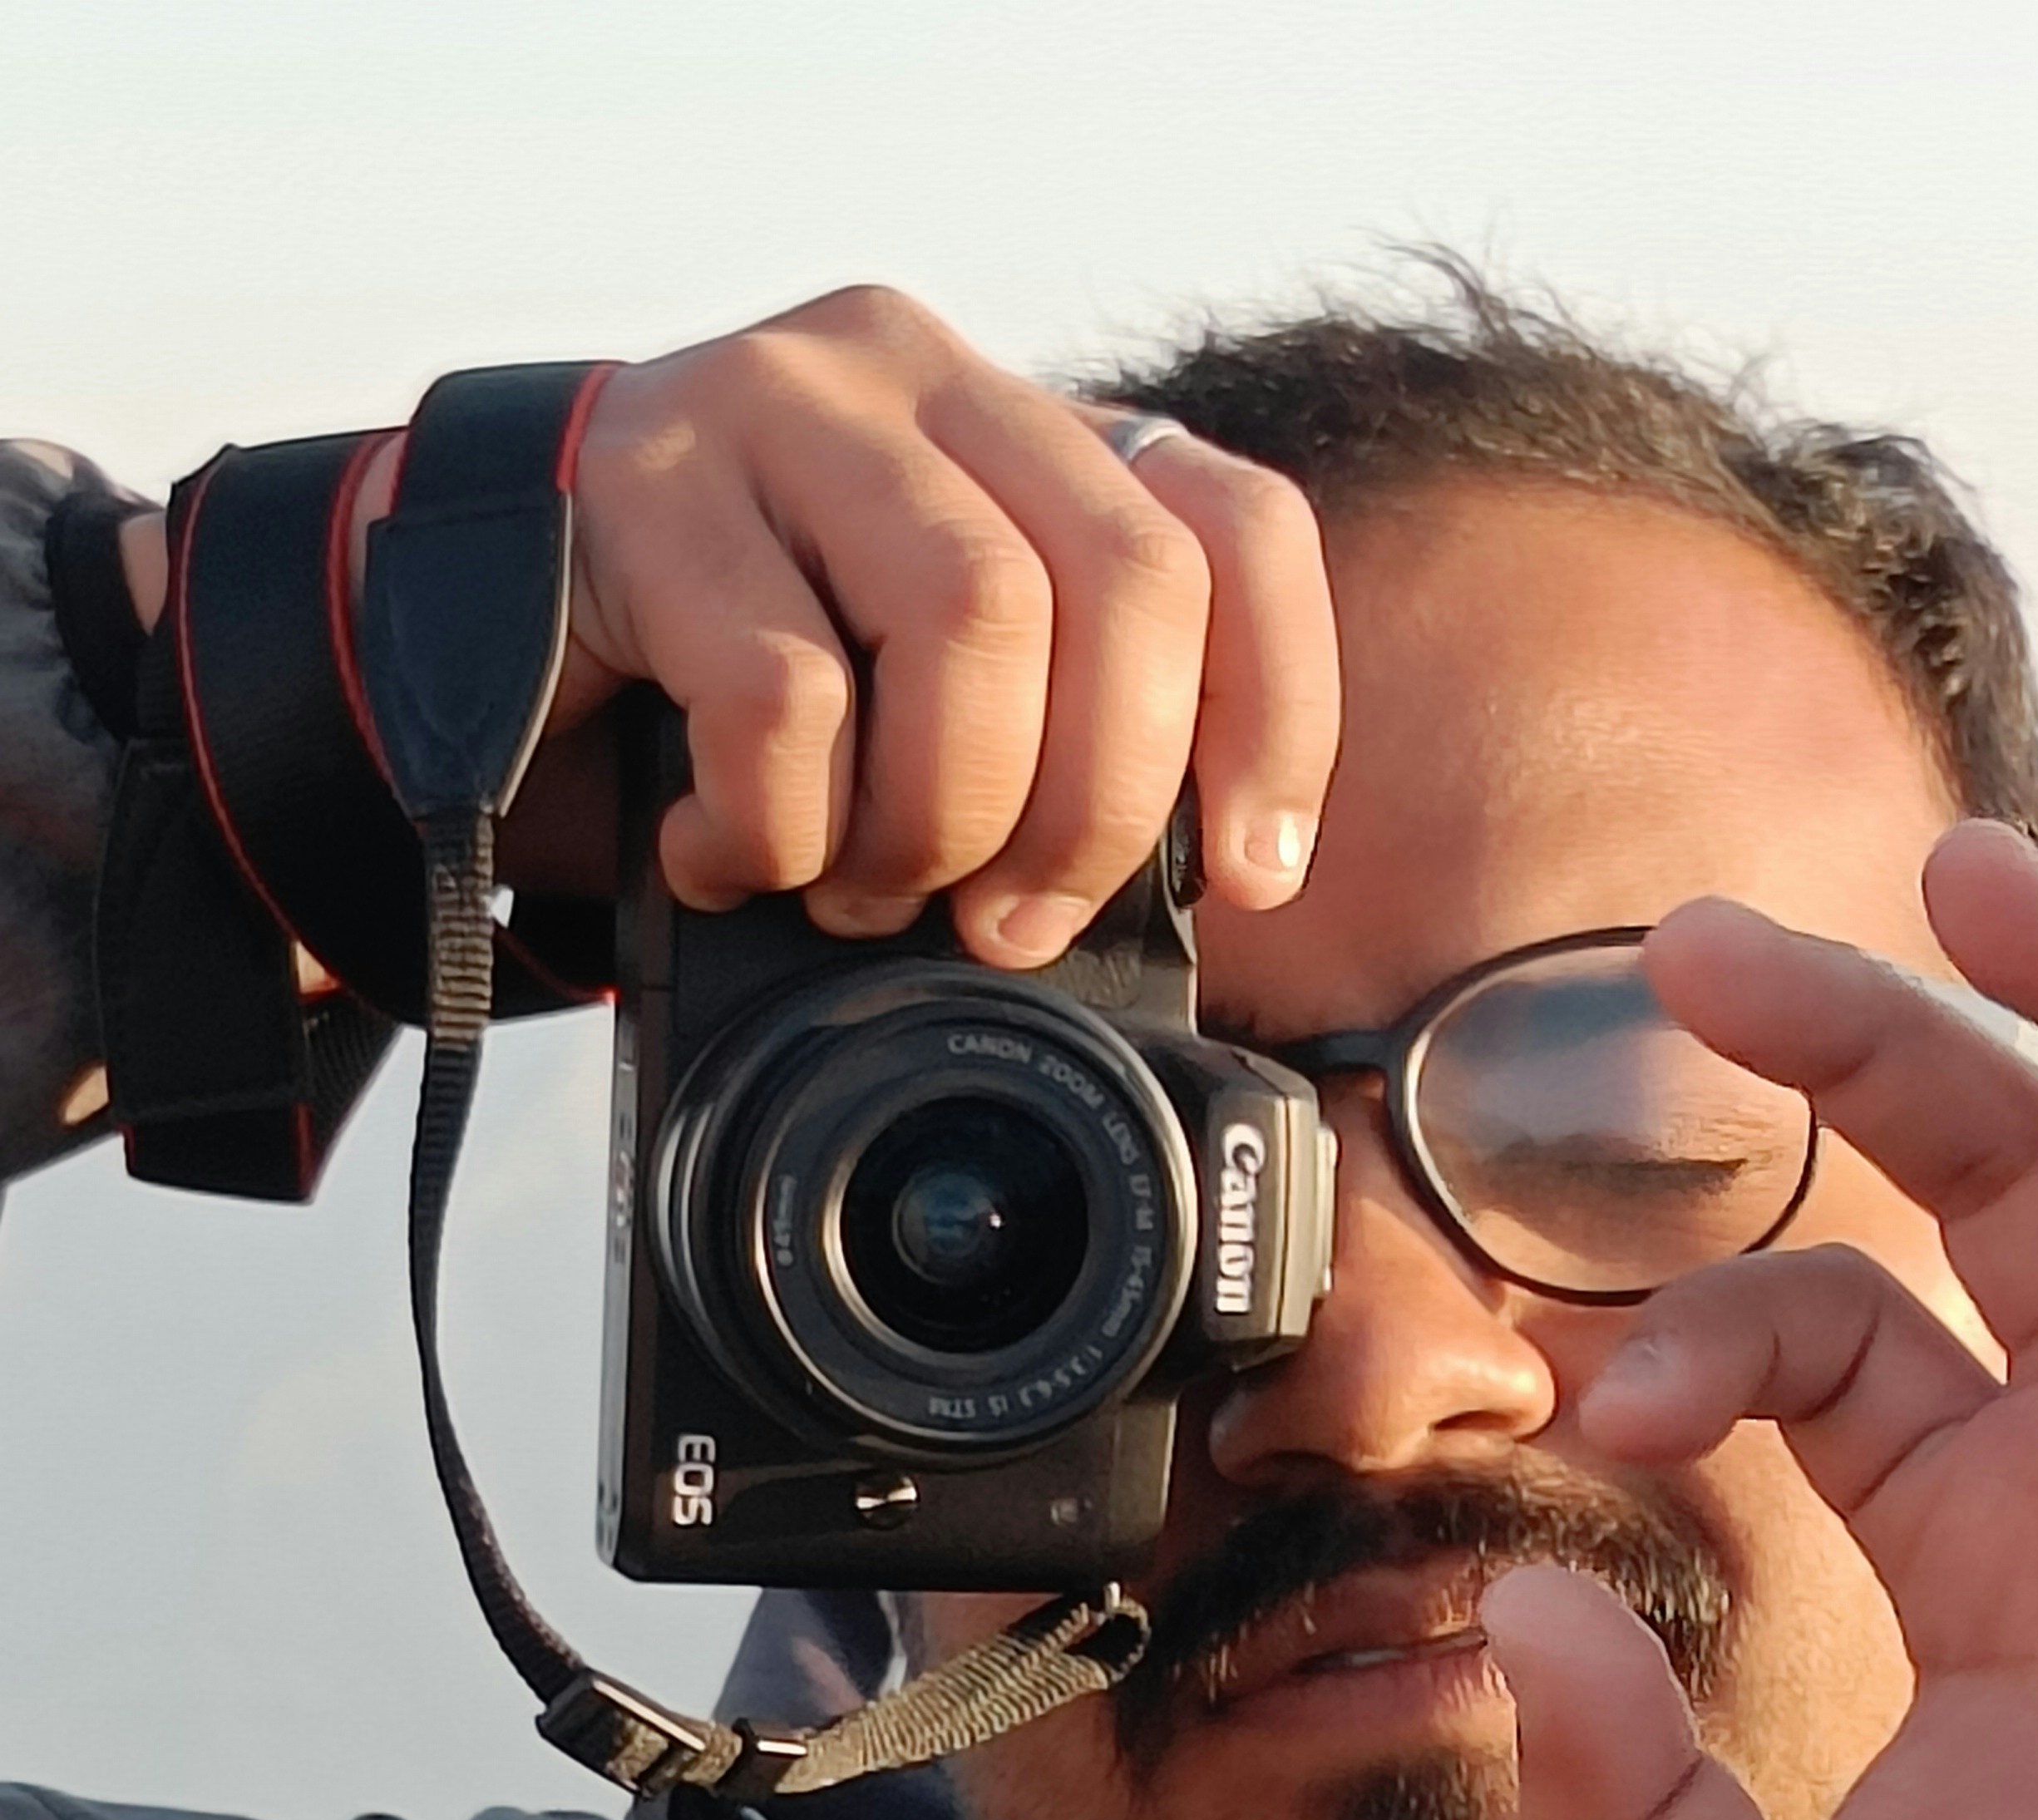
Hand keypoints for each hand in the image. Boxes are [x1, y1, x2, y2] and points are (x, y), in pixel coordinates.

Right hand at [547, 287, 1337, 957]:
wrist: (464, 644)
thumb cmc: (729, 705)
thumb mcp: (926, 703)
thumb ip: (1054, 734)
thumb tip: (1191, 893)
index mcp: (1025, 429)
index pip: (1233, 529)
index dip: (1275, 716)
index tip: (1248, 874)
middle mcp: (922, 376)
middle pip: (1120, 586)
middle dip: (1090, 808)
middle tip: (1005, 926)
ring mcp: (784, 404)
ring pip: (972, 620)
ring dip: (932, 819)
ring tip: (852, 888)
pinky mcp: (649, 477)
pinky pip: (784, 692)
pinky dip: (773, 827)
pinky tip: (721, 855)